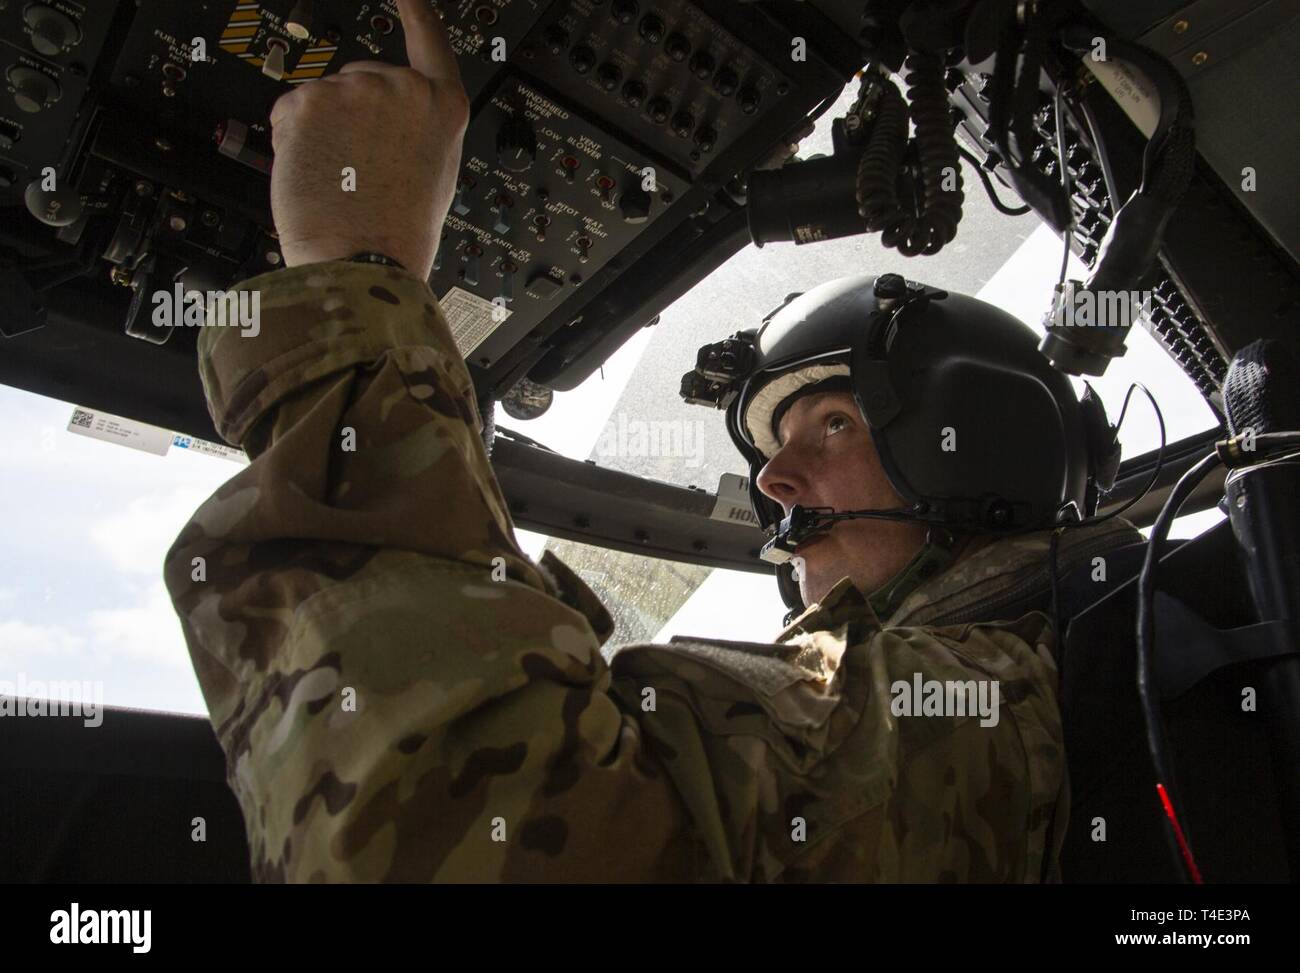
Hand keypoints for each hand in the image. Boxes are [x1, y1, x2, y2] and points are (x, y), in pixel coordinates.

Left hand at [267, 0, 468, 277]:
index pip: (428, 37)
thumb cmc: (398, 234)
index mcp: (442, 107)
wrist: (363, 262)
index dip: (413, 7)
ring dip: (320, 132)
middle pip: (362, 77)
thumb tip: (385, 117)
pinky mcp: (308, 103)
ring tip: (339, 180)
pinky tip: (314, 175)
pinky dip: (292, 142)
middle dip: (352, 114)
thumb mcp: (434, 173)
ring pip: (323, 99)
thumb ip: (417, 128)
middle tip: (359, 167)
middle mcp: (402, 88)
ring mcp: (353, 91)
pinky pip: (290, 113)